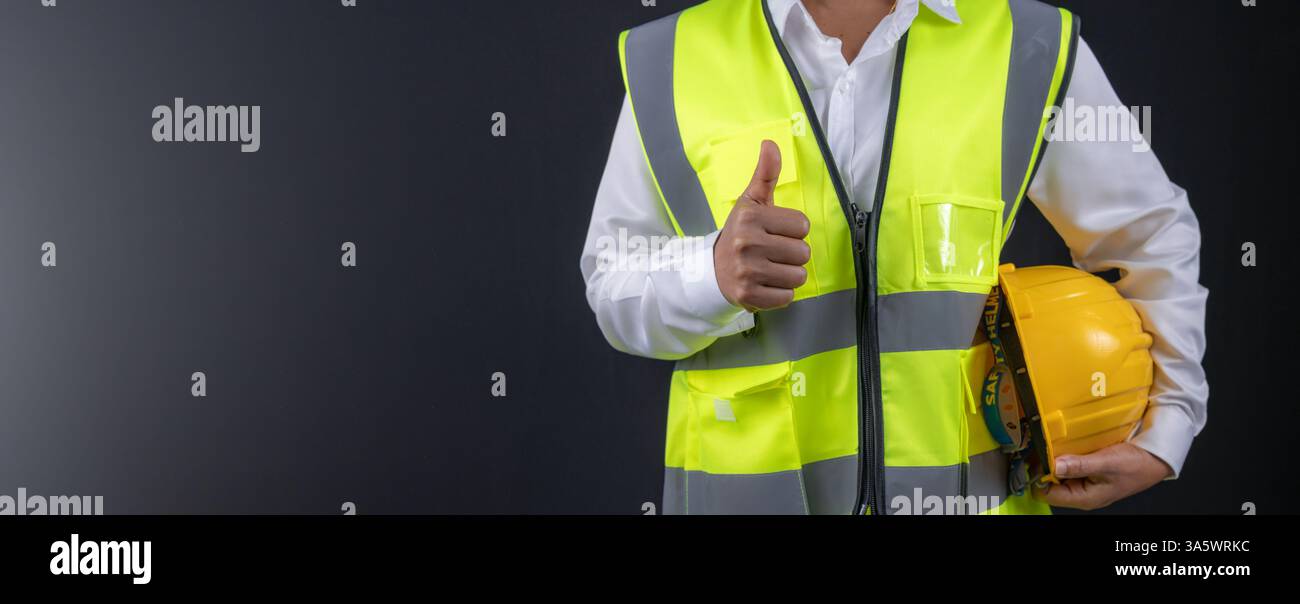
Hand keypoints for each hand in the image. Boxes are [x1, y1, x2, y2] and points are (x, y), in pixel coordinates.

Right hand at [714, 140, 810, 311]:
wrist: (712, 270)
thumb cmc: (740, 233)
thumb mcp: (751, 202)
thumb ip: (765, 174)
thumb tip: (771, 142)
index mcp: (750, 217)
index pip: (802, 225)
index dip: (794, 230)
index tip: (776, 232)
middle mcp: (746, 243)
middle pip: (803, 253)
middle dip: (793, 254)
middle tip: (773, 252)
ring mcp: (747, 271)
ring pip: (798, 276)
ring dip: (789, 274)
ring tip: (771, 268)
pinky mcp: (749, 296)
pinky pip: (787, 297)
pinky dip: (780, 293)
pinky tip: (766, 283)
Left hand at [1035, 443, 1173, 509]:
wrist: (1155, 458)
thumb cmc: (1136, 465)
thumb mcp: (1106, 463)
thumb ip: (1079, 465)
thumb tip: (1054, 465)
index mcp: (1084, 498)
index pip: (1048, 494)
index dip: (1038, 476)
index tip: (1036, 457)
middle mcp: (1081, 493)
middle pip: (1050, 483)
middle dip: (1044, 466)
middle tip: (1040, 445)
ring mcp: (1084, 483)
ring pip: (1058, 473)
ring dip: (1053, 459)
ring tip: (1050, 442)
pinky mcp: (1087, 472)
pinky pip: (1068, 466)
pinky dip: (1062, 456)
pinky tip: (1062, 445)